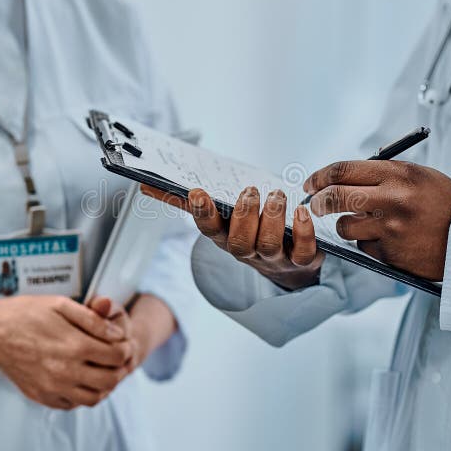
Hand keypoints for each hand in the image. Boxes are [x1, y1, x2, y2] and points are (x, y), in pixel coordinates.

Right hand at [0, 296, 134, 409]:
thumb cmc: (26, 314)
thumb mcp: (62, 305)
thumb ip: (93, 319)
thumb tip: (116, 333)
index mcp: (75, 346)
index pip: (117, 356)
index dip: (124, 349)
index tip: (121, 343)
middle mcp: (65, 371)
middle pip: (110, 381)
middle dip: (118, 369)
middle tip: (114, 359)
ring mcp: (53, 387)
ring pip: (93, 398)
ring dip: (102, 386)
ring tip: (99, 370)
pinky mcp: (41, 396)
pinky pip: (71, 404)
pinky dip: (81, 395)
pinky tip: (78, 378)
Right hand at [141, 185, 324, 290]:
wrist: (289, 265)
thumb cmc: (252, 231)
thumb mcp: (223, 216)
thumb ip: (190, 201)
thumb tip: (147, 184)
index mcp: (225, 239)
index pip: (209, 231)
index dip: (203, 214)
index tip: (198, 192)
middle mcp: (247, 253)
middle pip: (239, 243)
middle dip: (244, 215)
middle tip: (250, 191)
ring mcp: (274, 259)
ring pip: (268, 245)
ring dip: (273, 218)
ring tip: (276, 195)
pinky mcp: (301, 260)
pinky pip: (303, 252)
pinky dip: (303, 231)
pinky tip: (301, 212)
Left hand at [305, 161, 450, 280]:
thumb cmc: (443, 203)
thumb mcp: (417, 176)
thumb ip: (381, 175)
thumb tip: (338, 178)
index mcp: (398, 174)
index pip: (343, 170)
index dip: (320, 176)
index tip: (311, 183)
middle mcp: (392, 199)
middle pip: (335, 197)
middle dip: (319, 202)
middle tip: (316, 205)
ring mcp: (391, 228)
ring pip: (344, 226)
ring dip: (347, 226)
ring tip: (368, 224)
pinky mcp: (391, 253)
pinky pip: (364, 246)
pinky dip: (370, 244)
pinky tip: (391, 240)